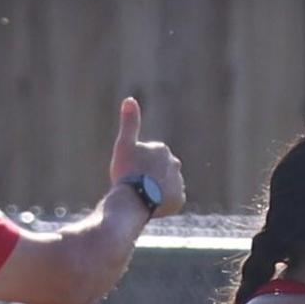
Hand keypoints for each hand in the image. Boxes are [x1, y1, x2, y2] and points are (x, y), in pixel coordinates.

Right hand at [109, 96, 186, 217]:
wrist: (133, 200)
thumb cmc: (126, 172)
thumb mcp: (124, 145)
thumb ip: (129, 123)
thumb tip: (130, 99)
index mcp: (162, 149)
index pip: (149, 157)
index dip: (137, 165)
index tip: (130, 171)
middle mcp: (175, 164)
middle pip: (159, 170)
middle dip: (149, 176)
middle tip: (135, 184)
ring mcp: (178, 183)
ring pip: (165, 185)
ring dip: (156, 189)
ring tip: (142, 195)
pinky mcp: (179, 200)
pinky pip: (171, 200)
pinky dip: (162, 202)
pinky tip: (150, 204)